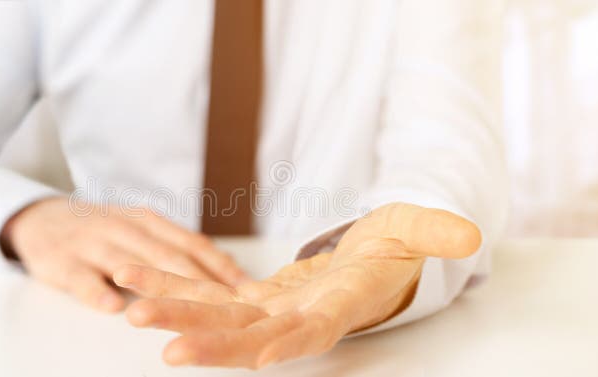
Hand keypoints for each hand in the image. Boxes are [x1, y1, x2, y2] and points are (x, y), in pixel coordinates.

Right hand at [1, 197, 248, 311]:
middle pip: (167, 256)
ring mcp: (92, 243)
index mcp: (147, 221)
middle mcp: (124, 228)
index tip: (248, 288)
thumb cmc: (100, 231)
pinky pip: (81, 277)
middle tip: (228, 307)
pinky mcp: (62, 261)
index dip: (220, 265)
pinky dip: (96, 291)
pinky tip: (111, 307)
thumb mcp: (138, 229)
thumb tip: (228, 267)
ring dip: (157, 286)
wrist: (39, 218)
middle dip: (200, 281)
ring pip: (129, 265)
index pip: (190, 242)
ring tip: (184, 308)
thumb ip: (175, 247)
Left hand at [113, 203, 480, 368]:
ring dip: (175, 310)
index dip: (288, 344)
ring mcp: (272, 310)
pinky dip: (172, 283)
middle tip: (162, 340)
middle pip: (251, 334)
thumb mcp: (419, 231)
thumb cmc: (399, 249)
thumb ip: (437, 233)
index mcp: (340, 306)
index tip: (257, 357)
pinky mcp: (254, 297)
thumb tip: (468, 235)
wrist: (373, 262)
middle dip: (209, 337)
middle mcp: (299, 317)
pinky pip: (206, 292)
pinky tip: (133, 278)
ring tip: (129, 303)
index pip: (314, 331)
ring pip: (216, 317)